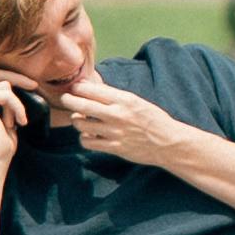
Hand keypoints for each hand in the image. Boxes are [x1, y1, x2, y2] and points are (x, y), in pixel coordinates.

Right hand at [0, 65, 31, 176]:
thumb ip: (3, 103)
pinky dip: (17, 107)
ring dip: (17, 102)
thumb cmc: (1, 146)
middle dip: (16, 77)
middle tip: (34, 85)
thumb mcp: (4, 120)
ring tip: (17, 121)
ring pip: (4, 83)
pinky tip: (18, 122)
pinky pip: (7, 93)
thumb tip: (11, 88)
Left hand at [53, 73, 185, 164]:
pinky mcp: (114, 147)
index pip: (91, 89)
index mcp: (124, 99)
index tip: (75, 87)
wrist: (168, 142)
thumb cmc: (153, 119)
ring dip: (76, 120)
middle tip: (65, 98)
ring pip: (81, 123)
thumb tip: (91, 87)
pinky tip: (88, 134)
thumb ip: (114, 96)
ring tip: (79, 118)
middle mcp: (117, 114)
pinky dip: (84, 137)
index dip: (78, 87)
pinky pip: (88, 142)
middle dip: (68, 100)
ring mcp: (114, 132)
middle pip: (81, 104)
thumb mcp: (136, 101)